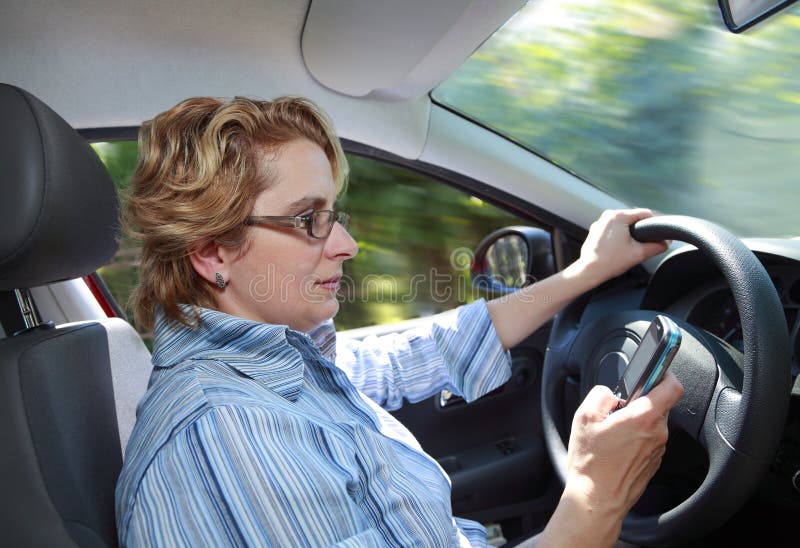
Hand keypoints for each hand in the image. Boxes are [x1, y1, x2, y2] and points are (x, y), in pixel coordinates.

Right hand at [563, 372, 684, 532]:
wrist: (597, 500)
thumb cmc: (592, 463)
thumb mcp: (584, 417)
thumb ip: (600, 394)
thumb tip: (609, 393)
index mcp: (643, 417)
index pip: (672, 386)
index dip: (666, 373)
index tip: (657, 369)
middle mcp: (657, 433)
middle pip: (659, 404)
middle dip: (640, 401)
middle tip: (618, 408)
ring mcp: (657, 449)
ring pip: (652, 423)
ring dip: (636, 421)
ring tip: (612, 431)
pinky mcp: (653, 462)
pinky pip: (648, 440)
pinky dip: (636, 437)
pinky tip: (616, 446)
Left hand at [575, 209, 668, 284]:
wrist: (590, 271)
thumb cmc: (610, 262)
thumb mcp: (639, 254)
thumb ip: (657, 246)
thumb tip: (666, 243)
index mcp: (618, 216)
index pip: (645, 214)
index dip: (656, 223)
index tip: (660, 233)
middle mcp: (607, 216)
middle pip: (634, 218)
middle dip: (642, 229)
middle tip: (647, 242)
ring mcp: (600, 223)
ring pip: (623, 224)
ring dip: (630, 233)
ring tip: (633, 246)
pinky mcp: (596, 230)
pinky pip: (613, 229)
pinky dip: (620, 235)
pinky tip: (621, 247)